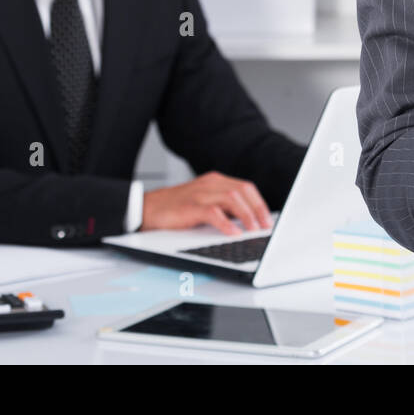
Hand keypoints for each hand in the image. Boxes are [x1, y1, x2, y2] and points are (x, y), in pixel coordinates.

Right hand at [139, 171, 272, 233]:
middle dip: (257, 209)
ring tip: (253, 230)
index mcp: (215, 181)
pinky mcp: (189, 206)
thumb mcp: (203, 203)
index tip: (267, 220)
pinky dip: (226, 223)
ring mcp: (200, 193)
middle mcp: (210, 184)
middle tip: (264, 227)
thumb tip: (247, 221)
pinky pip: (213, 212)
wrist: (146, 208)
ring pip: (232, 198)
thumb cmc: (176, 209)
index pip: (245, 187)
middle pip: (242, 191)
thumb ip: (223, 207)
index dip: (259, 203)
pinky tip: (233, 233)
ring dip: (246, 215)